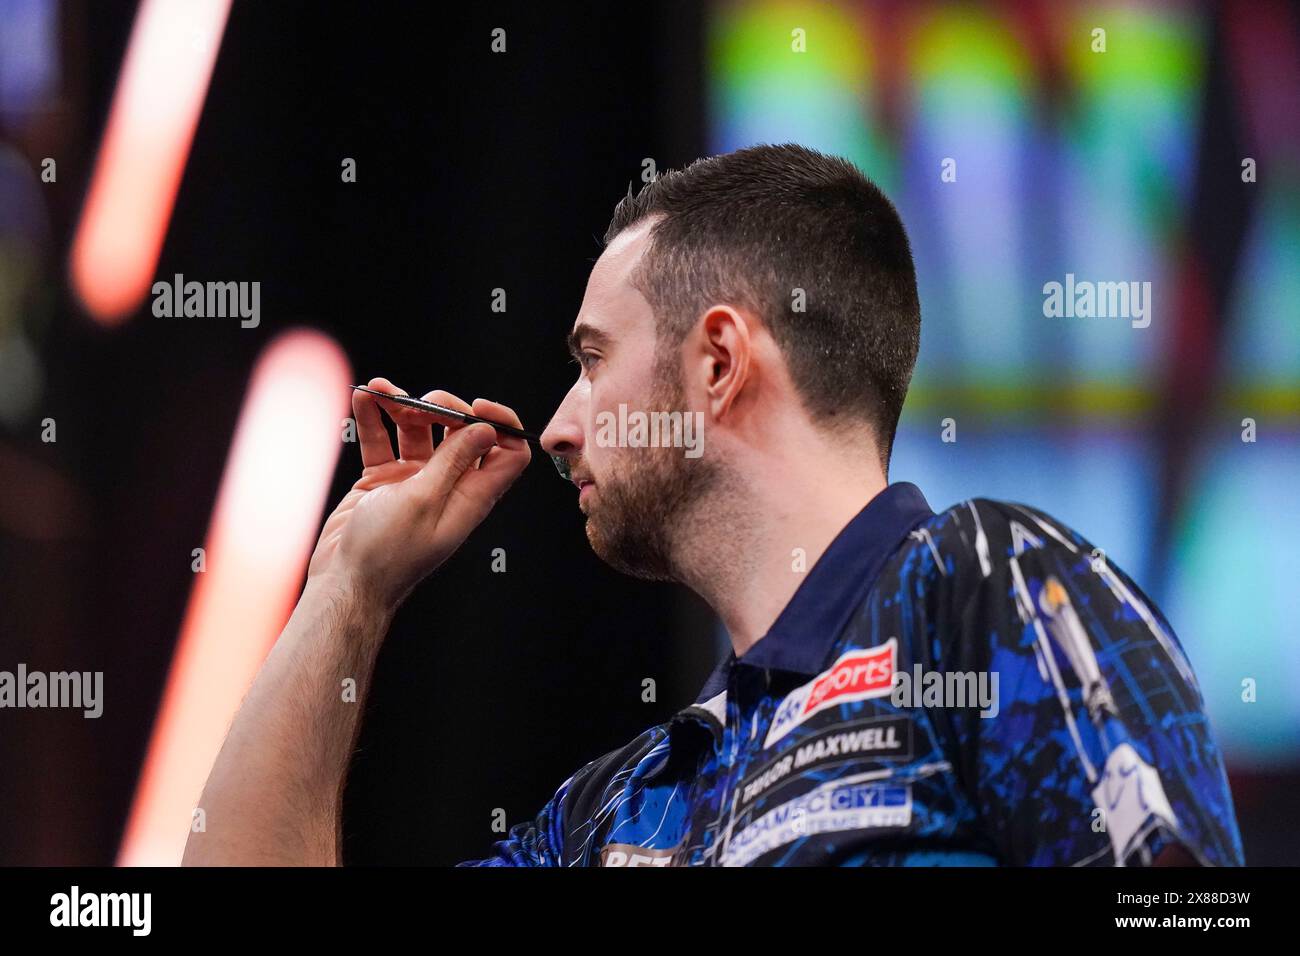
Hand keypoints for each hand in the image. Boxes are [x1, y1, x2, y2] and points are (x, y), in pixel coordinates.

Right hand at [307, 377, 531, 613]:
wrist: (345, 583)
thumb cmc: (387, 554)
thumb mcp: (424, 500)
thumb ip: (454, 461)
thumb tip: (487, 430)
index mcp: (472, 496)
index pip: (508, 454)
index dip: (502, 426)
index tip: (479, 407)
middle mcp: (449, 486)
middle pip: (461, 433)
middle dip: (444, 409)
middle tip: (422, 402)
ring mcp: (415, 481)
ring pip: (418, 431)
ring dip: (402, 407)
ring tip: (382, 392)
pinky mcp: (384, 481)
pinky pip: (383, 441)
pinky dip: (374, 420)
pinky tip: (365, 399)